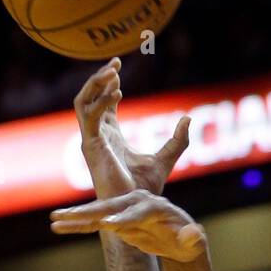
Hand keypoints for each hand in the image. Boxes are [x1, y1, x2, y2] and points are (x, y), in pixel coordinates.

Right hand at [51, 189, 206, 262]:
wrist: (179, 240)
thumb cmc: (189, 241)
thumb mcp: (194, 242)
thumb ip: (193, 239)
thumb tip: (194, 236)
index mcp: (155, 207)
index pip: (138, 213)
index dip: (125, 219)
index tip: (110, 225)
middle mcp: (136, 203)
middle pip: (110, 207)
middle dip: (90, 213)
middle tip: (70, 216)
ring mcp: (123, 210)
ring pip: (96, 213)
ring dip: (75, 217)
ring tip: (54, 220)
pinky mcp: (115, 220)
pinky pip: (93, 223)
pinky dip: (77, 225)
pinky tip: (59, 227)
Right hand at [74, 58, 189, 199]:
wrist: (135, 208)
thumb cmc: (145, 190)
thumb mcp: (166, 158)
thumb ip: (177, 140)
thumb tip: (188, 118)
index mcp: (111, 136)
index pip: (104, 103)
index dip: (108, 84)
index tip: (120, 67)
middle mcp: (98, 136)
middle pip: (90, 98)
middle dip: (99, 78)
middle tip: (115, 63)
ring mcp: (92, 141)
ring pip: (82, 103)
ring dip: (95, 85)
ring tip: (112, 71)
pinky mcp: (91, 147)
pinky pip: (89, 117)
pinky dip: (100, 102)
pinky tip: (117, 92)